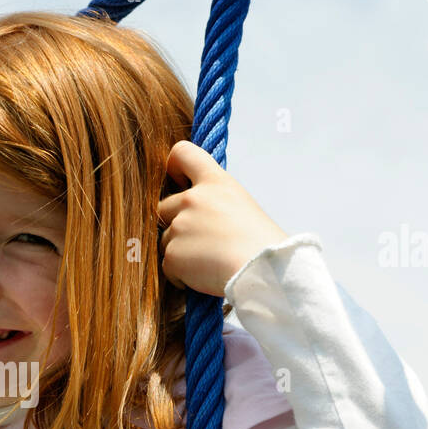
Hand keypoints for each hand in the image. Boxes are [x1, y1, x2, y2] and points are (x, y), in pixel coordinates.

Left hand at [159, 140, 287, 297]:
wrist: (263, 269)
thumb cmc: (260, 242)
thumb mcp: (241, 204)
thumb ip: (213, 200)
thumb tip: (197, 211)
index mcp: (214, 182)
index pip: (183, 153)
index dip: (174, 166)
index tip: (177, 181)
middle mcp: (193, 199)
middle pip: (164, 206)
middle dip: (175, 223)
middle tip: (203, 240)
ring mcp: (180, 226)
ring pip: (165, 239)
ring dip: (180, 251)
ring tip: (210, 260)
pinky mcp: (173, 254)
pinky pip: (167, 265)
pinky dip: (181, 274)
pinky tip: (205, 275)